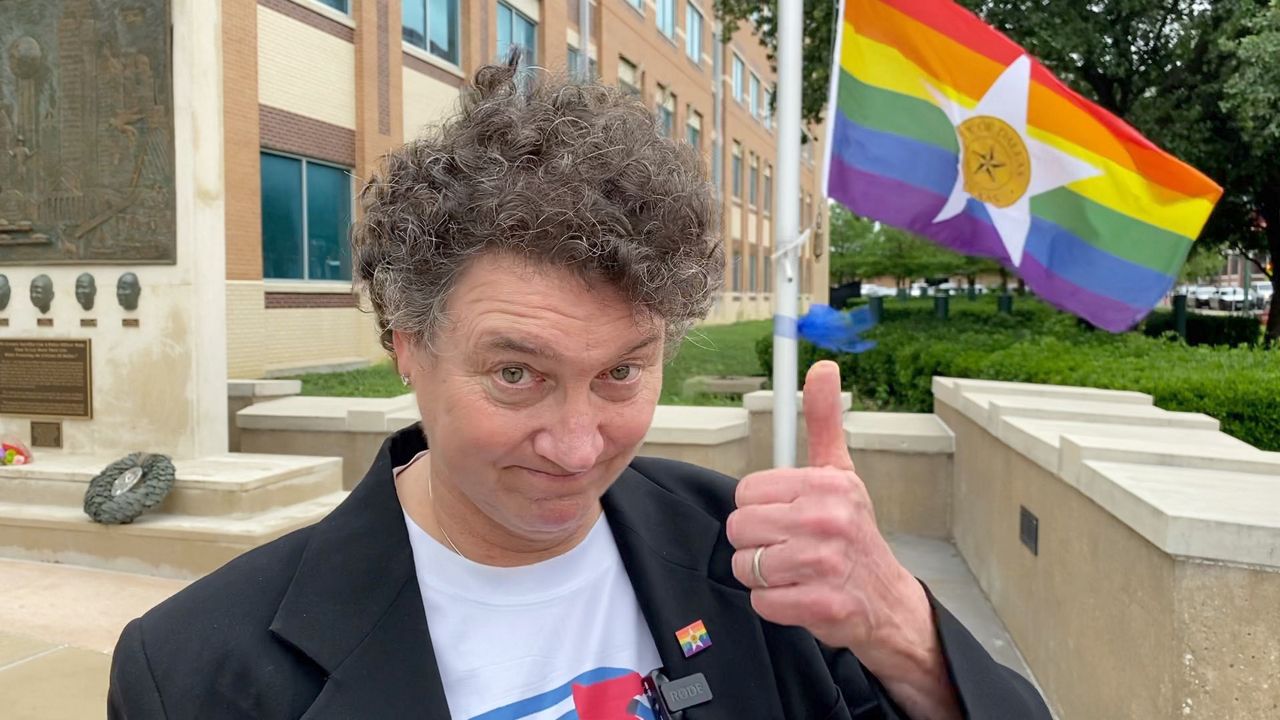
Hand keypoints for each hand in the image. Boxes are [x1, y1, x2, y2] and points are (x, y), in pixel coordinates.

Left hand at [726, 361, 960, 718]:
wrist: (887, 603)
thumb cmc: (854, 535)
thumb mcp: (841, 473)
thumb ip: (824, 421)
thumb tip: (821, 366)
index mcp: (828, 484)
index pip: (746, 492)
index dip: (760, 508)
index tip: (786, 516)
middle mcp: (828, 519)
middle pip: (740, 528)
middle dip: (756, 543)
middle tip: (789, 547)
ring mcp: (825, 563)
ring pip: (745, 565)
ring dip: (763, 576)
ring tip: (795, 572)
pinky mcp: (821, 604)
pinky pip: (762, 600)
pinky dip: (774, 604)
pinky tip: (801, 595)